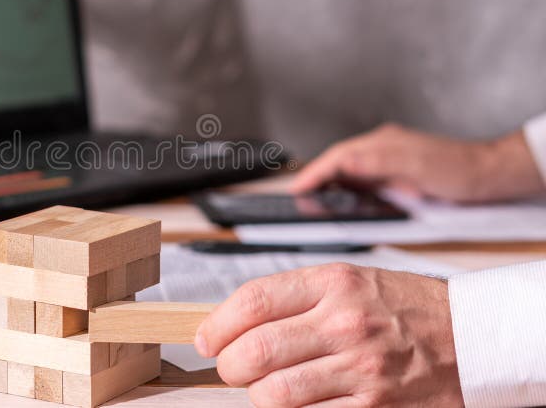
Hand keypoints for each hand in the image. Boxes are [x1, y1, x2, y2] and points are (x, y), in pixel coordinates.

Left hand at [195, 264, 462, 406]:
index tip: (206, 338)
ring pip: (275, 392)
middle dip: (229, 365)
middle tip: (229, 367)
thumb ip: (296, 297)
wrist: (470, 337)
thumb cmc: (404, 307)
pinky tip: (289, 404)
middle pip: (256, 349)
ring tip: (259, 387)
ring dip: (255, 394)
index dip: (218, 324)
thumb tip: (236, 320)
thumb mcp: (351, 280)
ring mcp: (361, 369)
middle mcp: (345, 323)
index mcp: (334, 283)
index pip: (253, 301)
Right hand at [289, 123, 543, 202]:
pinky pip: (362, 182)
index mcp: (380, 144)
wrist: (489, 176)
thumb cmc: (458, 170)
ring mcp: (388, 162)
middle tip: (297, 195)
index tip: (297, 188)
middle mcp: (381, 150)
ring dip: (329, 184)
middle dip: (315, 177)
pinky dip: (347, 190)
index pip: (337, 158)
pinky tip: (343, 201)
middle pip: (338, 163)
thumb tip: (345, 163)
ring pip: (348, 172)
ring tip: (311, 199)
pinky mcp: (395, 176)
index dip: (314, 173)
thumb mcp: (416, 166)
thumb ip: (378, 162)